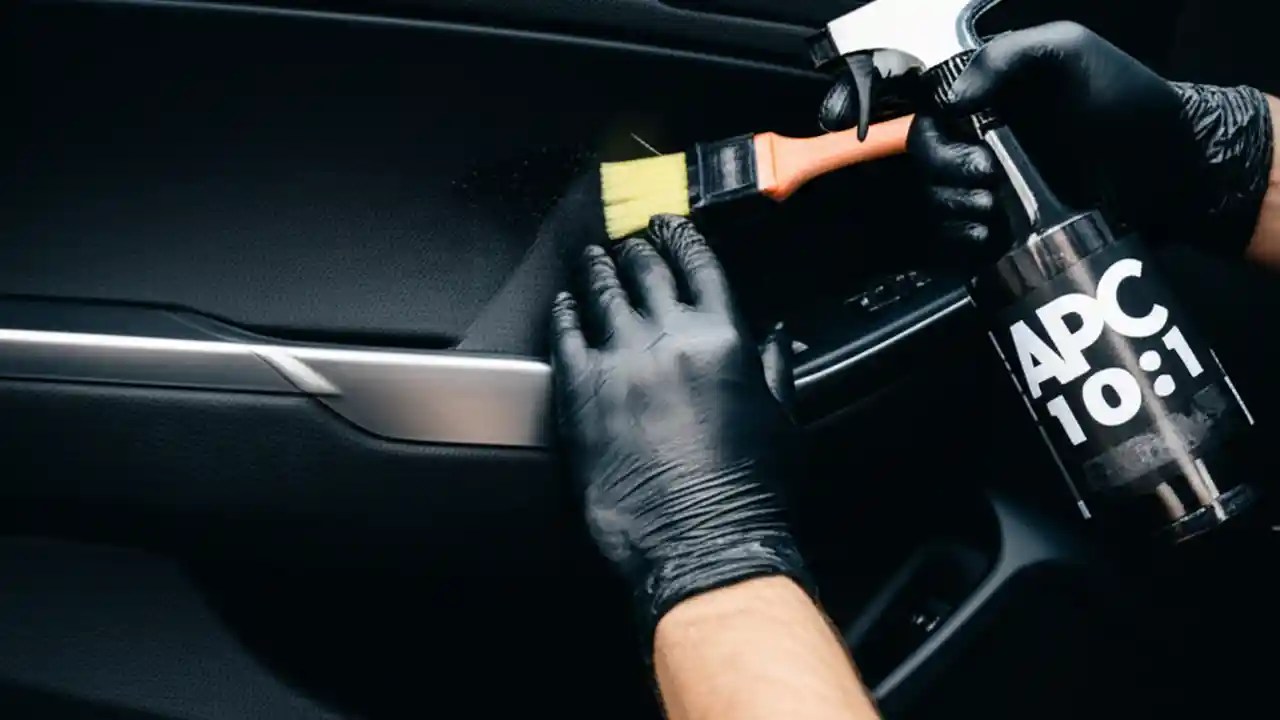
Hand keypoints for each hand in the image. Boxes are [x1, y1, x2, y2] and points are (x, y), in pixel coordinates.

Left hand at [550, 214, 809, 635]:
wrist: (701, 541)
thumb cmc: (749, 492)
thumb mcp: (783, 420)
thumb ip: (775, 368)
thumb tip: (775, 334)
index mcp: (724, 337)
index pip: (698, 265)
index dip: (681, 239)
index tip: (670, 229)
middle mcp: (669, 338)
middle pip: (645, 270)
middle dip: (636, 249)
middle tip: (629, 243)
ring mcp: (620, 360)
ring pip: (601, 291)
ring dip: (596, 270)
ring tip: (592, 261)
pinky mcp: (580, 391)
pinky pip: (565, 333)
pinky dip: (564, 312)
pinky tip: (563, 304)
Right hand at [819, 21, 1273, 262]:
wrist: (1169, 169)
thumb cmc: (1125, 101)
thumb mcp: (1069, 53)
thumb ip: (1005, 59)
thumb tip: (948, 98)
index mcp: (981, 89)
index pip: (905, 88)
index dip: (859, 98)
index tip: (839, 120)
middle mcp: (973, 134)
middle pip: (916, 150)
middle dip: (940, 167)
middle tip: (986, 173)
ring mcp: (984, 182)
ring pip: (929, 196)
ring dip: (952, 204)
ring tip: (996, 206)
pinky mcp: (996, 226)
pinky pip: (950, 236)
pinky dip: (958, 237)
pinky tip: (987, 232)